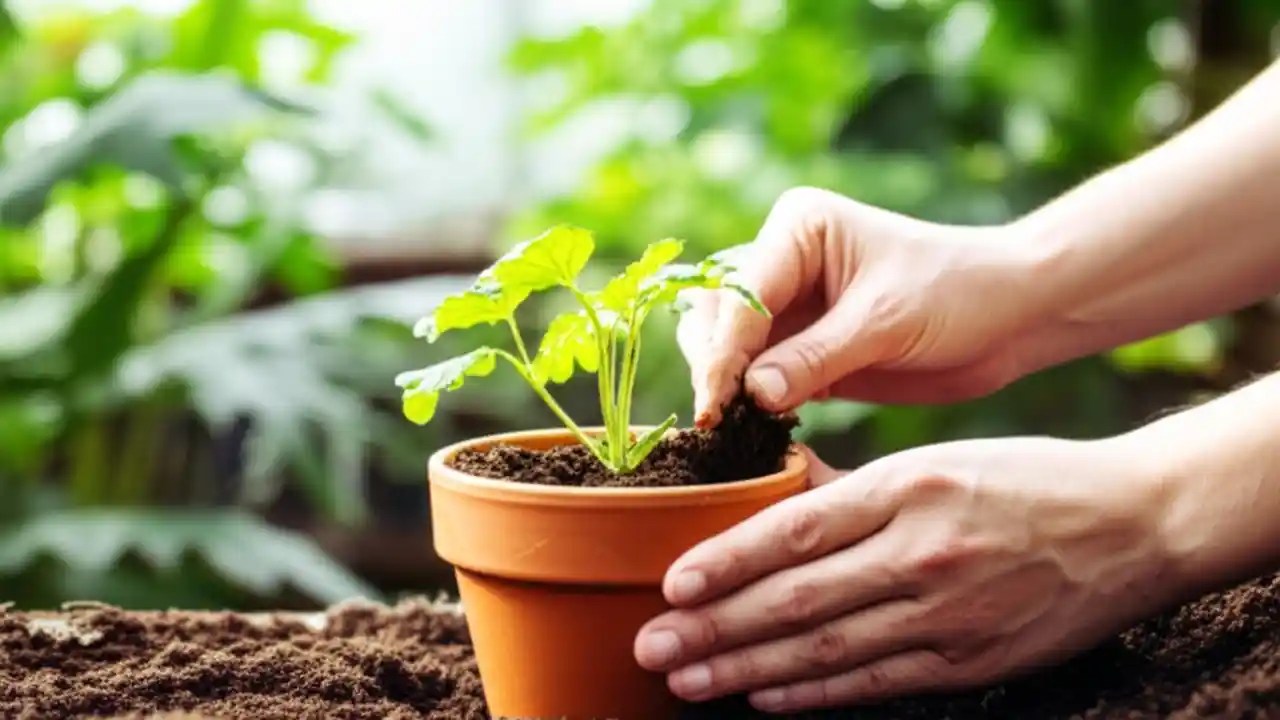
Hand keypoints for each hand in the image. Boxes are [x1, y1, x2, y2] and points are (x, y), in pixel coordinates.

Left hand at [633, 438, 1181, 712]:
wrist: (1131, 524)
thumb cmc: (1024, 479)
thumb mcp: (938, 458)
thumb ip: (852, 483)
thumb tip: (774, 490)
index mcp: (906, 488)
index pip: (794, 530)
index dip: (726, 561)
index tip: (671, 585)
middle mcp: (920, 552)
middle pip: (795, 598)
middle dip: (714, 628)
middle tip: (652, 647)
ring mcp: (946, 614)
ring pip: (824, 649)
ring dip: (745, 669)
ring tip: (689, 680)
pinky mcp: (970, 661)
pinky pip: (874, 681)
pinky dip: (813, 692)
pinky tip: (764, 696)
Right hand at [681, 187, 1046, 425]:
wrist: (1011, 317)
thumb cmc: (958, 294)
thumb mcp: (886, 322)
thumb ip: (814, 356)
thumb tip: (750, 393)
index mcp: (798, 229)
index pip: (740, 293)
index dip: (723, 350)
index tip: (716, 404)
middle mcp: (781, 260)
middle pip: (714, 314)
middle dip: (712, 364)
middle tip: (718, 420)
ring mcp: (788, 305)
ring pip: (724, 347)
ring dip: (723, 384)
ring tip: (731, 427)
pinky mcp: (800, 348)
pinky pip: (755, 376)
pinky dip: (748, 402)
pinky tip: (752, 429)